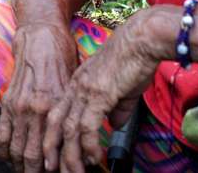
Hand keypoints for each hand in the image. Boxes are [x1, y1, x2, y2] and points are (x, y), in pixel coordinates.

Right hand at [0, 23, 78, 172]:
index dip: (57, 167)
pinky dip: (4, 151)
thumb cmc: (63, 58)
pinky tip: (10, 158)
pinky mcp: (7, 103)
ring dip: (20, 166)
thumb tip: (78, 138)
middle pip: (32, 156)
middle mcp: (36, 110)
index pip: (54, 150)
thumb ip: (72, 112)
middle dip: (36, 172)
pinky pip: (1, 135)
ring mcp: (18, 107)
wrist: (41, 35)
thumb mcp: (74, 86)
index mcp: (55, 107)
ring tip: (26, 172)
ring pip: (16, 150)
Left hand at [42, 8, 165, 172]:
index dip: (53, 137)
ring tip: (75, 172)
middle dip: (53, 151)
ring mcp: (86, 90)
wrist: (143, 38)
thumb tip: (113, 125)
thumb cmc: (136, 59)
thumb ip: (116, 108)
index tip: (53, 156)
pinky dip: (90, 146)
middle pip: (55, 124)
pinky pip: (88, 127)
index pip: (57, 114)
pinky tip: (94, 157)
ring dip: (71, 156)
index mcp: (78, 83)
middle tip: (54, 170)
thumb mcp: (122, 87)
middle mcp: (77, 86)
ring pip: (69, 130)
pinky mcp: (99, 94)